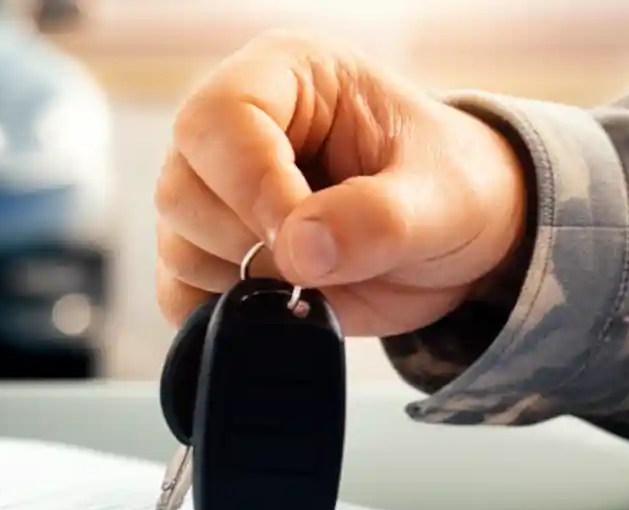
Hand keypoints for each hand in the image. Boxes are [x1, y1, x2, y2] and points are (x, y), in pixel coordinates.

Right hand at [154, 30, 528, 336]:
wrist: (452, 242)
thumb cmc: (450, 188)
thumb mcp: (444, 199)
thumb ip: (377, 220)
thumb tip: (300, 250)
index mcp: (285, 77)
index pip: (220, 119)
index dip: (253, 186)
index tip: (305, 238)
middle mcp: (230, 129)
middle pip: (180, 190)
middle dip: (250, 242)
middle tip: (323, 260)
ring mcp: (209, 193)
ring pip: (176, 246)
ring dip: (245, 280)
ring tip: (318, 275)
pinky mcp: (204, 253)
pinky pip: (179, 293)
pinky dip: (225, 312)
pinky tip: (282, 299)